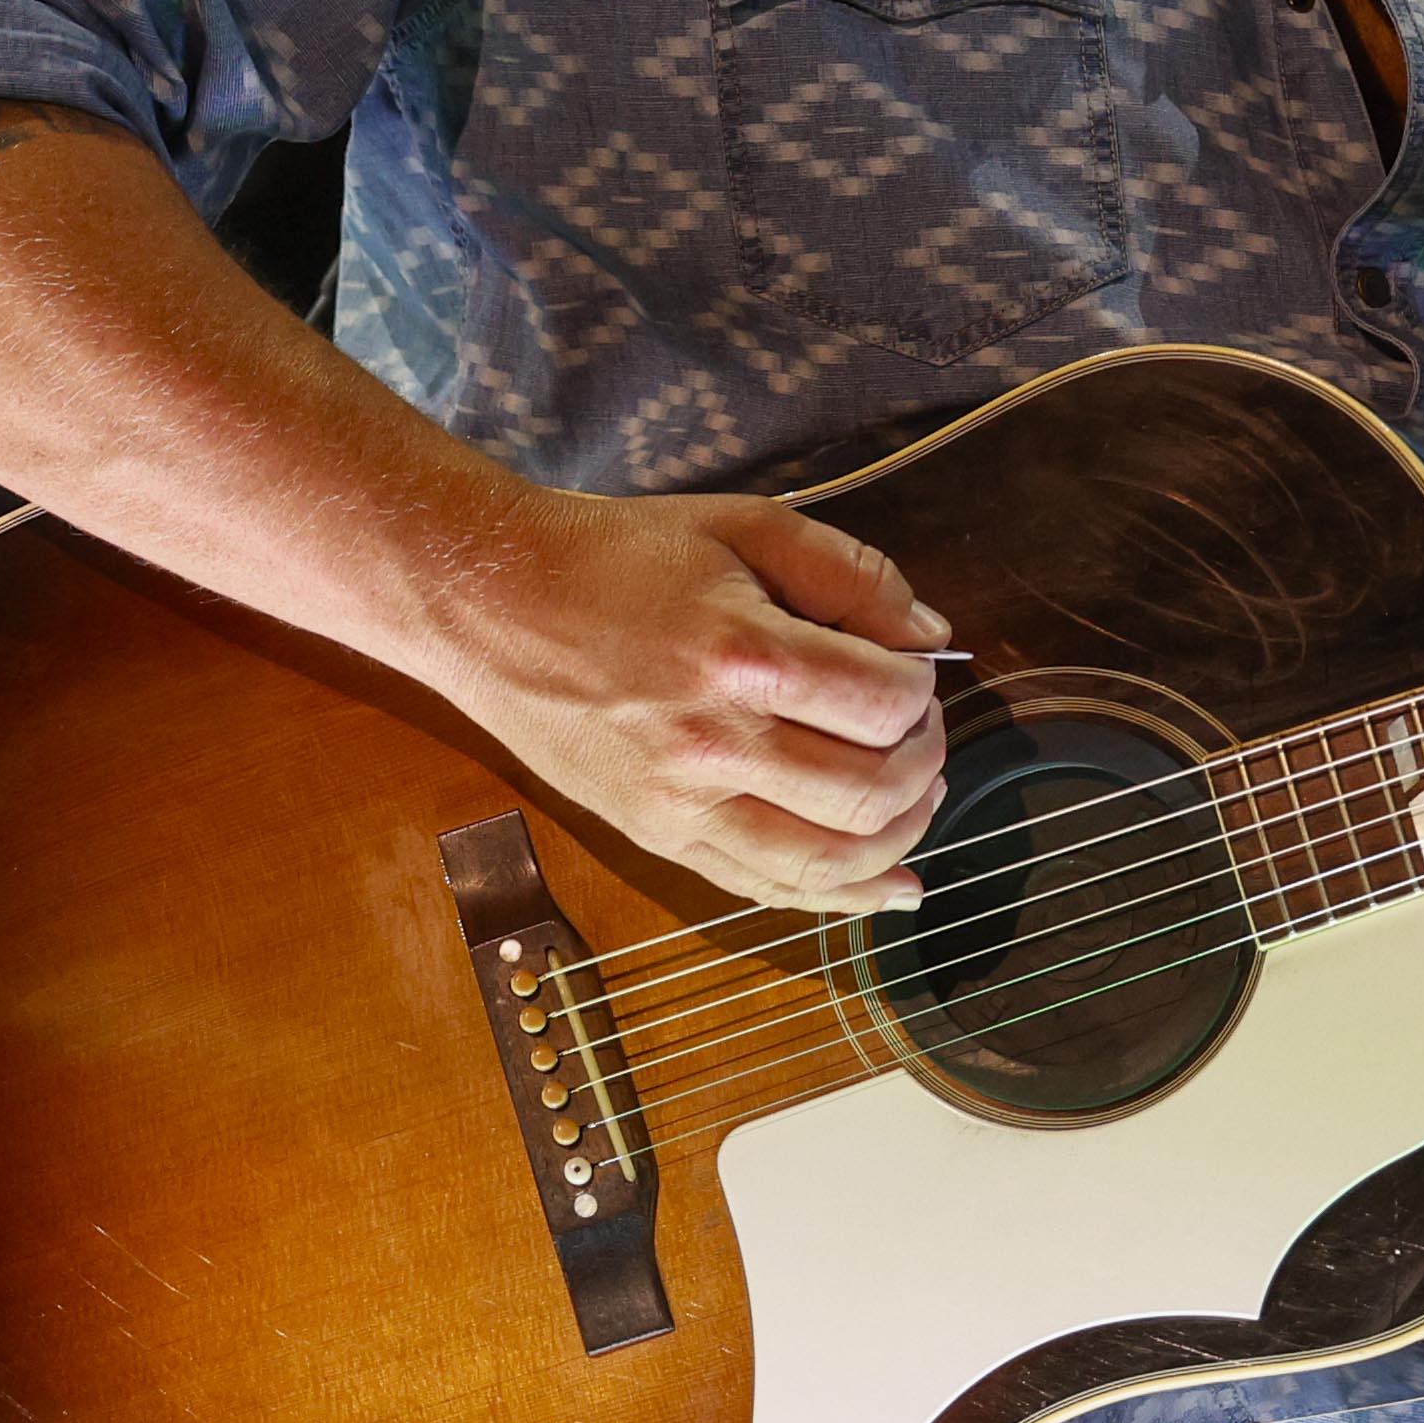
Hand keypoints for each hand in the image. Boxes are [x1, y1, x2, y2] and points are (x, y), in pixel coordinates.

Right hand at [416, 486, 954, 913]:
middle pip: (866, 791)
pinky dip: (839, 896)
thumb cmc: (620, 556)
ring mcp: (677, 803)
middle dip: (923, 762)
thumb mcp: (747, 526)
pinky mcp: (653, 836)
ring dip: (898, 837)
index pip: (882, 702)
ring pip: (823, 861)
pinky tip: (892, 886)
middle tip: (920, 730)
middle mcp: (711, 744)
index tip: (913, 670)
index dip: (923, 688)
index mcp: (740, 657)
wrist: (491, 603)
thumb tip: (932, 640)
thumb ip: (853, 575)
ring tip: (919, 797)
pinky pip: (762, 887)